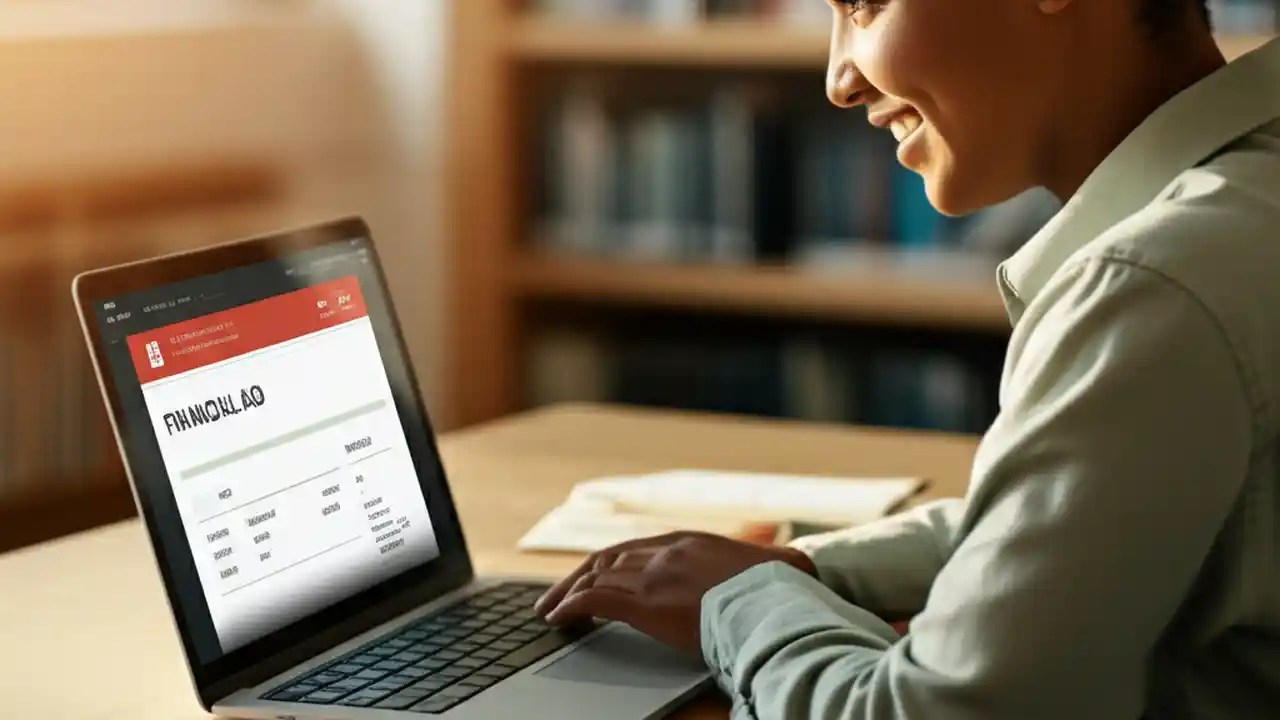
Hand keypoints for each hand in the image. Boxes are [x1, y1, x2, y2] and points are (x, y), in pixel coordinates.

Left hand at [533, 532, 817, 655]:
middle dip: (577, 577)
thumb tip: (784, 569)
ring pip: (597, 576)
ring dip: (568, 594)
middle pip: (608, 558)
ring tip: (549, 612)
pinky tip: (559, 619)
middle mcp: (668, 552)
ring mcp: (657, 576)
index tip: (590, 575)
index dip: (607, 563)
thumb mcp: (764, 566)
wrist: (783, 600)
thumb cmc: (784, 590)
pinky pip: (596, 600)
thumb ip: (751, 566)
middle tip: (555, 596)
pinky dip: (572, 606)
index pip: (634, 547)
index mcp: (690, 541)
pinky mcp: (650, 604)